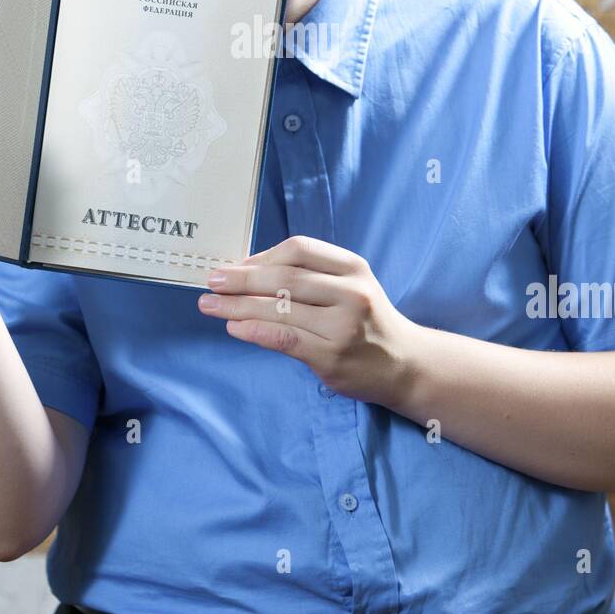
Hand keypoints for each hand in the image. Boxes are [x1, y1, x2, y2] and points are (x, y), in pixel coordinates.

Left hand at [198, 235, 417, 409]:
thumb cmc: (366, 321)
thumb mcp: (350, 286)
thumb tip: (248, 270)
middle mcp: (351, 292)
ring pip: (279, 310)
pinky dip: (254, 331)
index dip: (261, 256)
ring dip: (237, 307)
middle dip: (241, 279)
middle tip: (211, 281)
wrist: (404, 364)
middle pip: (284, 279)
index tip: (235, 265)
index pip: (299, 249)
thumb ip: (309, 276)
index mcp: (352, 267)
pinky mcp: (331, 356)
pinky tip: (233, 327)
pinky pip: (283, 338)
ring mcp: (342, 325)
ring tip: (210, 305)